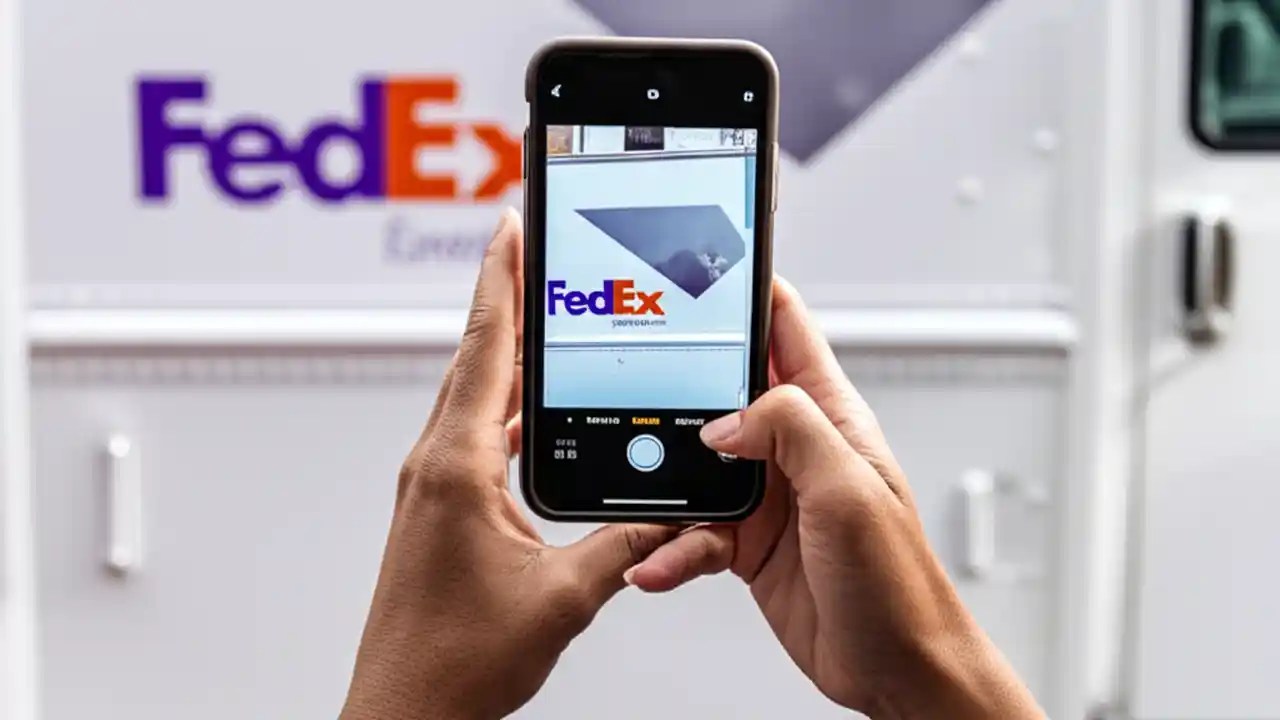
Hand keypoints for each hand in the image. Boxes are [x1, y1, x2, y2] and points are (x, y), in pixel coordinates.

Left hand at [341, 209, 678, 719]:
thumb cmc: (452, 663)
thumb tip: (668, 512)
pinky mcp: (438, 509)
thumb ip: (623, 543)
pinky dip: (506, 406)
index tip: (510, 227)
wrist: (403, 711)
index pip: (485, 348)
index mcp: (457, 467)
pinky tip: (532, 408)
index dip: (501, 279)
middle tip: (531, 247)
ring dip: (506, 350)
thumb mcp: (563, 596)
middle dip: (506, 296)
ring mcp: (433, 486)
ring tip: (541, 312)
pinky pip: (475, 435)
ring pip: (475, 396)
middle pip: (477, 357)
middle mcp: (435, 465)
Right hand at [624, 279, 1044, 718]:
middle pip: (721, 393)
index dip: (747, 289)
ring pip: (694, 468)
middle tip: (632, 389)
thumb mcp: (849, 489)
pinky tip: (659, 562)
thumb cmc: (899, 585)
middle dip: (676, 391)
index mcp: (830, 417)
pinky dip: (669, 547)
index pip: (786, 328)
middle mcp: (795, 449)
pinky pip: (691, 531)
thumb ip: (789, 431)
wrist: (895, 670)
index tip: (701, 262)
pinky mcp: (745, 542)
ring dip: (664, 487)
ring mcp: (767, 496)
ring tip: (642, 504)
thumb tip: (724, 418)